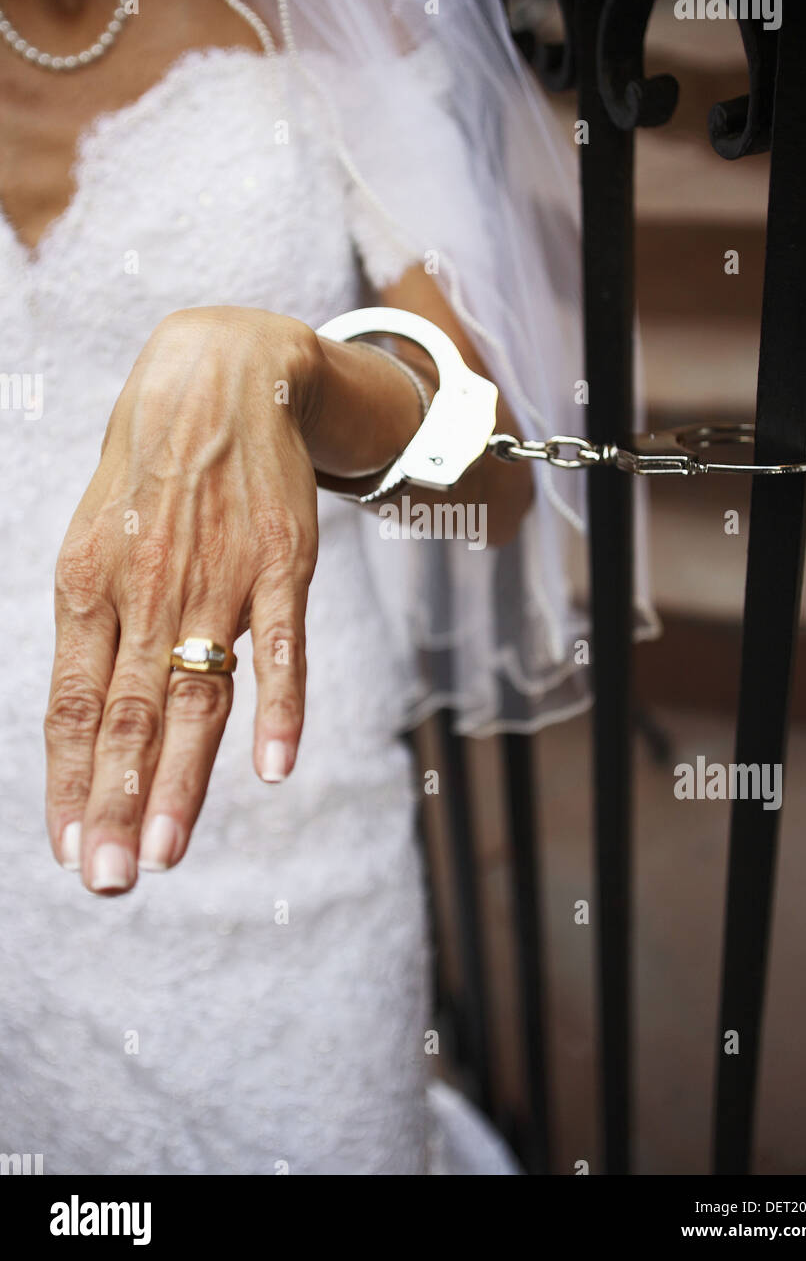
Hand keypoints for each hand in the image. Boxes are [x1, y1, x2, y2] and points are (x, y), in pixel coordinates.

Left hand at [44, 306, 321, 894]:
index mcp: (89, 586)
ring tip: (166, 852)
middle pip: (127, 714)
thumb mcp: (94, 540)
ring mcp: (217, 577)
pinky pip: (280, 644)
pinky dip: (279, 706)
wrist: (216, 379)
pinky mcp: (281, 564)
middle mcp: (146, 588)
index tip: (70, 852)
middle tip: (108, 881)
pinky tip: (274, 765)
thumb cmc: (148, 475)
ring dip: (181, 777)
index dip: (70, 784)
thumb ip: (96, 629)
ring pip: (196, 692)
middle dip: (116, 804)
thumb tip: (87, 723)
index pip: (72, 705)